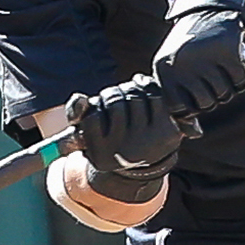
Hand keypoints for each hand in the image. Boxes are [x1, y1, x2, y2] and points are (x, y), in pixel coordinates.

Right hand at [66, 77, 183, 202]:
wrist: (147, 158)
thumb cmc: (112, 140)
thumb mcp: (87, 132)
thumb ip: (76, 114)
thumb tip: (80, 99)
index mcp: (103, 155)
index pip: (92, 115)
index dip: (94, 107)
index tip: (98, 112)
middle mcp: (125, 152)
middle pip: (114, 100)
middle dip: (111, 94)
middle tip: (113, 99)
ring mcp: (148, 141)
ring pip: (132, 94)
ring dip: (128, 89)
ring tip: (127, 96)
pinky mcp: (168, 131)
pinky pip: (153, 94)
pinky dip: (145, 85)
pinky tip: (141, 88)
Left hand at [152, 1, 244, 118]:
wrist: (206, 11)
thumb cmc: (188, 47)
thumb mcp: (173, 70)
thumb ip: (179, 100)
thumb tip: (193, 134)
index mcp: (165, 71)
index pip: (179, 110)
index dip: (191, 109)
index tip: (195, 97)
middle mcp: (184, 65)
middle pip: (206, 105)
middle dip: (212, 99)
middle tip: (212, 83)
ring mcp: (206, 58)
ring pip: (224, 95)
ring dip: (227, 89)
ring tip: (221, 75)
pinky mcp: (228, 51)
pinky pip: (241, 83)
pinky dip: (242, 81)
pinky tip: (235, 71)